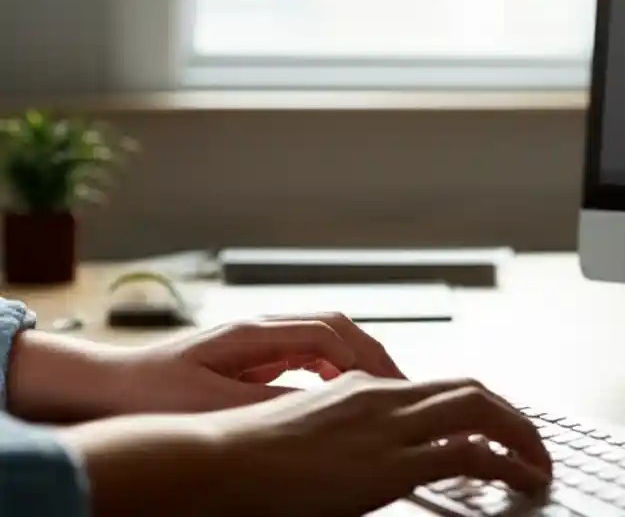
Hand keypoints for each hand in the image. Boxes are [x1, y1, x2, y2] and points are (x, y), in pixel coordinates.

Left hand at [8, 313, 405, 421]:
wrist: (108, 385)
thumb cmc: (150, 392)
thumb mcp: (211, 405)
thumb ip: (267, 403)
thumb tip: (318, 410)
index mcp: (254, 334)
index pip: (328, 335)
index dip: (364, 360)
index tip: (387, 387)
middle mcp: (262, 330)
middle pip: (337, 329)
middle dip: (374, 355)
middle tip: (402, 387)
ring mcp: (260, 341)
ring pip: (328, 341)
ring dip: (360, 362)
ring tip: (385, 392)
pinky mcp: (256, 358)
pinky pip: (311, 357)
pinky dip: (338, 372)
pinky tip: (347, 396)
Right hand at [62, 373, 552, 516]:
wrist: (212, 462)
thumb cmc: (243, 457)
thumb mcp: (307, 436)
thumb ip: (347, 441)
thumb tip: (366, 463)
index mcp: (362, 388)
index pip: (439, 386)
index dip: (479, 404)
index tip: (499, 425)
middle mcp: (382, 396)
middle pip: (471, 390)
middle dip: (511, 415)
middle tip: (531, 443)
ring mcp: (388, 426)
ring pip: (480, 412)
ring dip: (520, 436)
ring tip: (538, 464)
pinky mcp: (389, 463)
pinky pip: (469, 454)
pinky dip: (506, 462)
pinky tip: (520, 479)